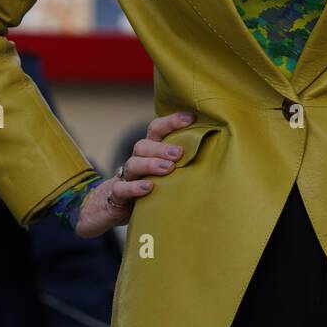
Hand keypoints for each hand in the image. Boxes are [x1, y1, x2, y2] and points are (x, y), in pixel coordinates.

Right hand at [75, 110, 195, 237]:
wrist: (110, 208)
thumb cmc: (147, 188)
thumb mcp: (164, 175)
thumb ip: (181, 165)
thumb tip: (216, 155)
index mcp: (149, 152)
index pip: (156, 130)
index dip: (172, 121)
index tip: (191, 118)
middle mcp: (137, 160)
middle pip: (144, 145)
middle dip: (162, 146)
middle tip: (179, 153)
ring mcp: (125, 177)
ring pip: (133, 163)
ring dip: (151, 164)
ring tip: (168, 168)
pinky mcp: (117, 195)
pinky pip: (122, 188)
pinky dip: (134, 187)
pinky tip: (148, 188)